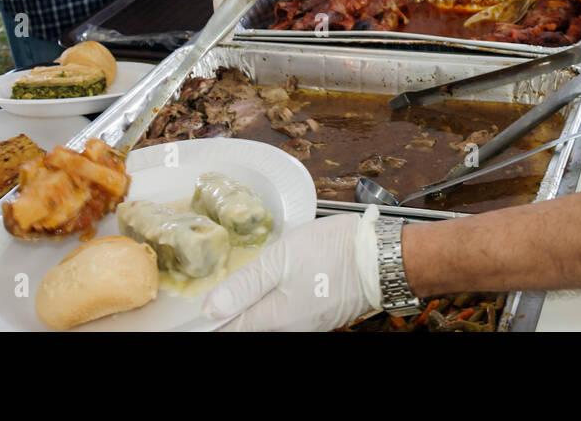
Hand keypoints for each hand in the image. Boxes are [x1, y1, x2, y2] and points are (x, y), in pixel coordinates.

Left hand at [204, 208, 381, 330]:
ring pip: (271, 320)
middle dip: (234, 312)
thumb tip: (211, 309)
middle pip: (250, 326)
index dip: (213, 319)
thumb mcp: (281, 258)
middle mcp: (290, 329)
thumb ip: (245, 285)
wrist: (383, 256)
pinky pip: (290, 315)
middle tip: (223, 290)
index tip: (198, 312)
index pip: (230, 328)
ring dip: (257, 305)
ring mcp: (308, 324)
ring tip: (249, 283)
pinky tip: (279, 283)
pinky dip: (278, 302)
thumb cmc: (334, 251)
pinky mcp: (322, 316)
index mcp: (275, 319)